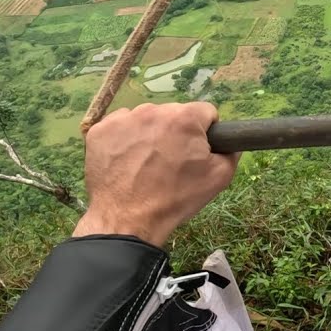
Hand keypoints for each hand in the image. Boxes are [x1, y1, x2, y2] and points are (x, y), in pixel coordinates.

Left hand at [73, 103, 238, 247]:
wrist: (128, 219)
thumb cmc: (175, 199)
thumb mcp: (219, 178)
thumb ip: (231, 152)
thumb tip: (229, 143)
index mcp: (184, 117)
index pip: (205, 113)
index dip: (206, 134)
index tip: (197, 153)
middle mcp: (153, 110)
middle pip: (174, 115)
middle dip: (177, 133)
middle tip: (172, 163)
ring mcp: (123, 119)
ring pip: (147, 119)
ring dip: (151, 135)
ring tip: (147, 165)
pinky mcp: (99, 130)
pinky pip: (121, 128)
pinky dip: (126, 141)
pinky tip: (128, 163)